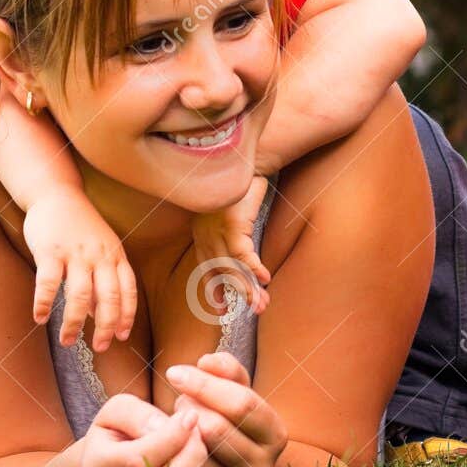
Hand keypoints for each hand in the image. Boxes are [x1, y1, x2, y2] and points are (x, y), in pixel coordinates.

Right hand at [24, 189, 136, 352]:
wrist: (57, 195)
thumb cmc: (80, 226)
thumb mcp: (101, 248)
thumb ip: (103, 279)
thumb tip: (100, 315)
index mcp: (116, 255)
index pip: (128, 291)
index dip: (127, 316)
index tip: (122, 336)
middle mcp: (100, 256)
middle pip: (109, 298)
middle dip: (106, 327)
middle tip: (100, 347)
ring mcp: (76, 253)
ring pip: (80, 296)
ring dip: (75, 323)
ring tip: (68, 341)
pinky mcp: (50, 251)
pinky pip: (49, 284)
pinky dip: (45, 304)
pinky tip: (40, 318)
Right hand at [79, 395, 213, 466]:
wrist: (116, 463)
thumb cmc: (120, 430)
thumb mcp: (119, 411)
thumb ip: (139, 415)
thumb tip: (171, 427)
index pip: (138, 460)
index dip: (171, 437)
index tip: (191, 416)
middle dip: (190, 456)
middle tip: (197, 433)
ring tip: (192, 449)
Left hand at [166, 352, 287, 466]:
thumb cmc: (233, 421)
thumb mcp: (237, 391)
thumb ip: (227, 369)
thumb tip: (206, 361)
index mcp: (276, 434)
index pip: (241, 403)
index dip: (205, 385)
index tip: (174, 371)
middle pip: (217, 429)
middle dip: (189, 408)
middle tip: (178, 400)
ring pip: (198, 454)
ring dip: (179, 431)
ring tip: (177, 419)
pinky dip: (174, 455)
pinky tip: (172, 443)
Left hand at [190, 176, 270, 314]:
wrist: (244, 156)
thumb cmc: (241, 181)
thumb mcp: (230, 208)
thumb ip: (233, 228)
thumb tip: (243, 246)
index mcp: (201, 231)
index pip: (206, 266)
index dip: (213, 287)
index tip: (220, 307)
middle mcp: (204, 233)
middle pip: (220, 271)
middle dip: (237, 293)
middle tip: (252, 310)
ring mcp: (216, 229)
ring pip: (231, 267)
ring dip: (248, 287)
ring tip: (262, 303)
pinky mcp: (231, 224)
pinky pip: (242, 252)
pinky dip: (254, 267)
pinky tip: (265, 278)